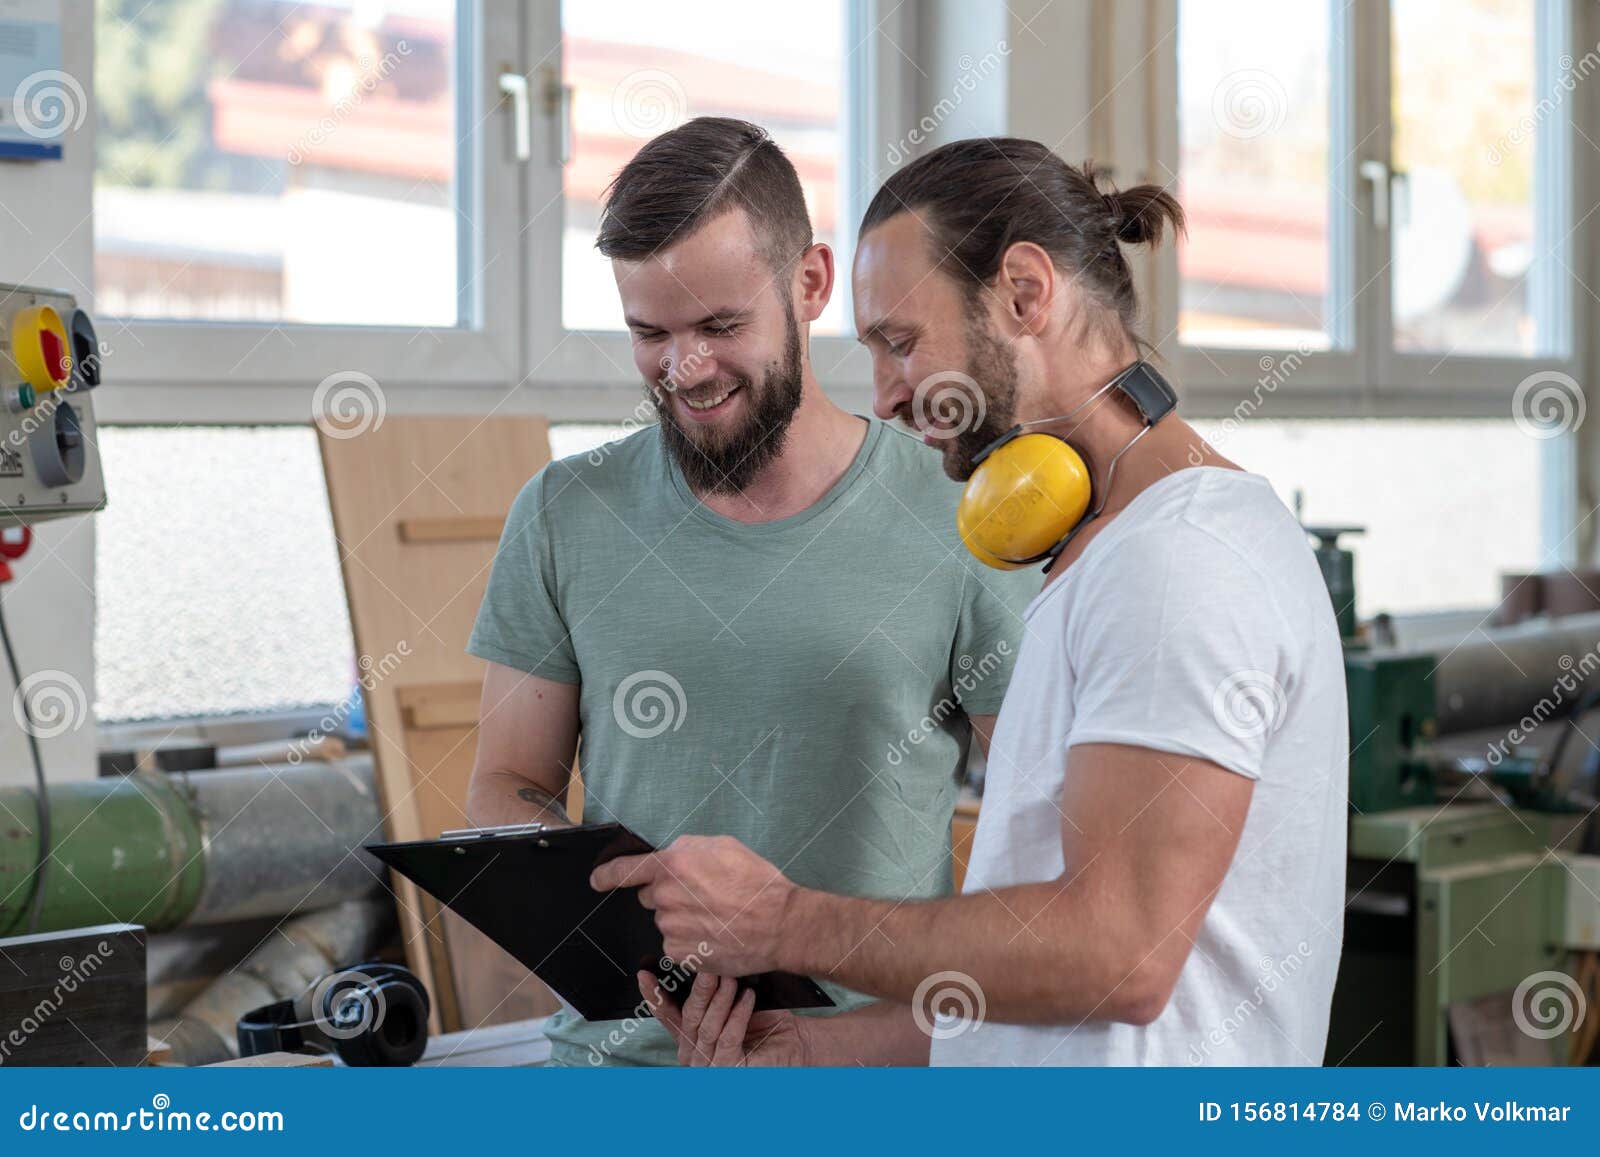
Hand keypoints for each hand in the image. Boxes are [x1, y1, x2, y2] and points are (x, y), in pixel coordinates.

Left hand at [590, 835, 797, 975]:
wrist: (779, 925)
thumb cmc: (757, 884)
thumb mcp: (724, 846)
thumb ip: (689, 848)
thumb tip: (673, 855)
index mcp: (673, 865)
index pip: (626, 870)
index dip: (607, 875)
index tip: (596, 881)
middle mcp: (665, 897)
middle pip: (652, 897)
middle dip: (670, 895)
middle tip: (704, 897)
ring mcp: (671, 928)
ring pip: (667, 922)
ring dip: (683, 920)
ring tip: (717, 919)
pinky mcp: (681, 954)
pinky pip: (677, 945)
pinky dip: (691, 942)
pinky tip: (715, 936)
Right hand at [641, 971, 809, 1065]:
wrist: (794, 1045)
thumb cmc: (764, 1023)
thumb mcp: (734, 1002)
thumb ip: (715, 990)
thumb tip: (706, 960)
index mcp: (689, 1037)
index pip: (667, 1015)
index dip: (655, 995)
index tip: (645, 974)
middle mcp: (693, 1054)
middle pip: (690, 1017)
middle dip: (698, 990)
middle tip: (708, 967)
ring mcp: (708, 1066)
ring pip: (708, 1027)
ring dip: (720, 1000)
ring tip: (732, 978)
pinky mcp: (729, 1070)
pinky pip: (728, 1038)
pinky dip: (737, 1016)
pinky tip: (747, 998)